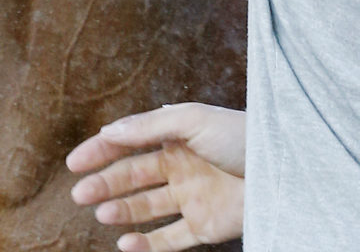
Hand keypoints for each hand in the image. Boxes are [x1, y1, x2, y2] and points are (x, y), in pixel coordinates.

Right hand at [66, 104, 245, 249]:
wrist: (285, 170)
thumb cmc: (240, 136)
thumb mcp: (191, 120)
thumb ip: (148, 128)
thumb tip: (107, 131)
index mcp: (174, 137)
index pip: (128, 144)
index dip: (100, 152)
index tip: (74, 163)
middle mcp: (179, 167)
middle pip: (132, 177)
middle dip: (105, 184)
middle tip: (79, 193)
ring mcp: (192, 198)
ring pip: (146, 208)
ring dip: (122, 211)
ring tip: (102, 213)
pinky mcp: (206, 228)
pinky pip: (170, 240)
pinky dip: (147, 245)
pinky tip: (125, 243)